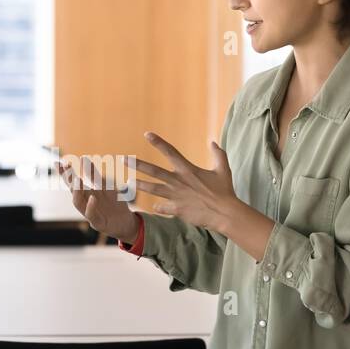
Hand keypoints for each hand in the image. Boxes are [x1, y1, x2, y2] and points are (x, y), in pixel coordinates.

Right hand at [56, 156, 140, 242]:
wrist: (126, 222)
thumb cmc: (112, 204)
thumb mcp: (105, 186)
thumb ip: (93, 175)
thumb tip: (82, 158)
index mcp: (85, 193)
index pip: (72, 181)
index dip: (64, 172)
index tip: (57, 162)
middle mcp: (85, 202)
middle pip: (72, 190)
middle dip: (68, 179)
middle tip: (65, 166)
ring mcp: (89, 213)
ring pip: (78, 203)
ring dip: (77, 191)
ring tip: (77, 179)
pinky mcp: (98, 223)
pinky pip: (92, 215)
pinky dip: (90, 207)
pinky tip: (92, 198)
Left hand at [129, 132, 243, 234]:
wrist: (225, 213)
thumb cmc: (225, 191)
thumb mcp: (223, 170)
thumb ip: (218, 154)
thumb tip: (213, 142)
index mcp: (188, 170)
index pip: (170, 152)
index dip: (158, 142)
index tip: (146, 134)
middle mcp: (178, 181)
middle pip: (154, 171)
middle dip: (137, 165)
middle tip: (124, 160)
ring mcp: (176, 196)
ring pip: (152, 189)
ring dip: (139, 185)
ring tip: (127, 183)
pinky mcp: (176, 209)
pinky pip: (162, 208)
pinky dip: (158, 207)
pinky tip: (155, 207)